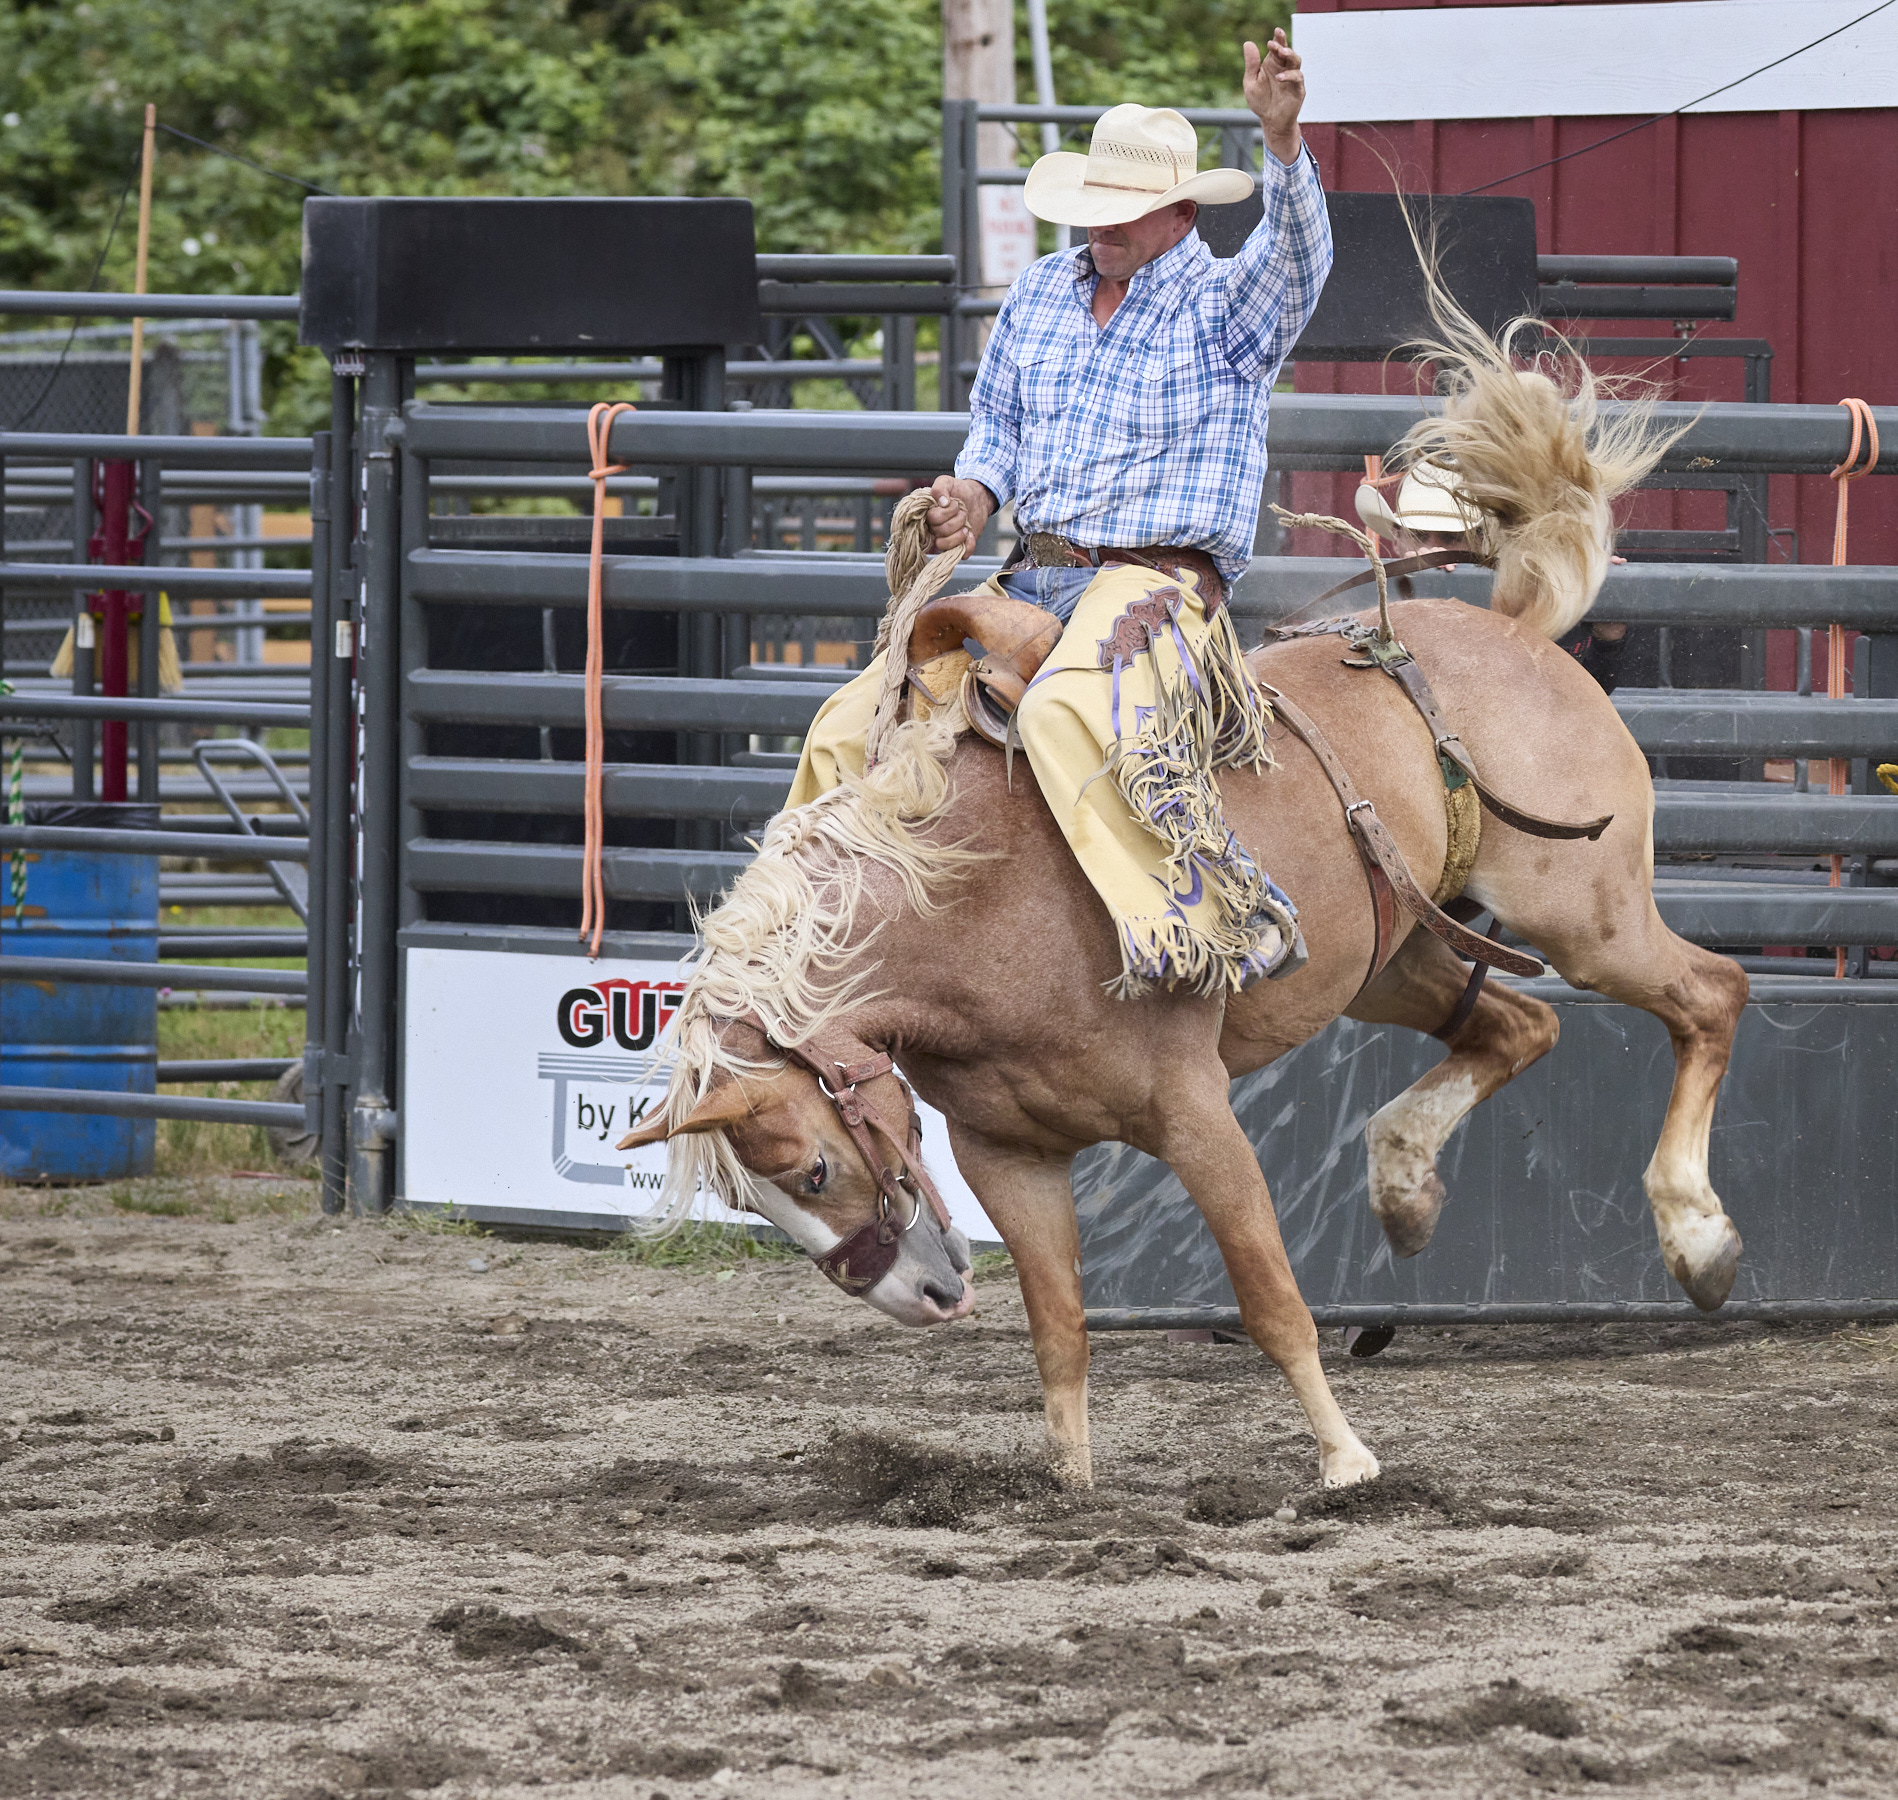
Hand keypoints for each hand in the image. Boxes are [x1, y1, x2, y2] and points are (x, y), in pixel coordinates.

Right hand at [925, 475, 993, 554]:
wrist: (978, 498)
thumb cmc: (960, 490)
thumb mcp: (948, 481)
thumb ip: (940, 487)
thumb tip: (942, 502)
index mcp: (928, 515)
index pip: (932, 519)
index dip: (946, 512)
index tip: (954, 503)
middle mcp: (934, 529)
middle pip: (940, 532)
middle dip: (956, 520)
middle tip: (962, 512)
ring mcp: (946, 540)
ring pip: (945, 545)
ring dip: (959, 534)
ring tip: (966, 524)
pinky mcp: (958, 548)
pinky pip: (960, 554)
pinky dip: (968, 545)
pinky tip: (970, 534)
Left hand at [1243, 28, 1305, 165]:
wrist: (1270, 122)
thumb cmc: (1261, 101)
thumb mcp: (1251, 82)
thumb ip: (1251, 64)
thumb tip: (1248, 43)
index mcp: (1273, 64)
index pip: (1277, 48)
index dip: (1278, 39)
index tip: (1274, 33)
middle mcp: (1284, 68)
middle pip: (1287, 51)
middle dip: (1283, 43)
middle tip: (1276, 39)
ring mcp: (1292, 78)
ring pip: (1296, 61)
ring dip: (1290, 54)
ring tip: (1281, 52)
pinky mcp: (1298, 89)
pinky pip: (1298, 78)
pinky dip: (1289, 76)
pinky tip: (1279, 77)